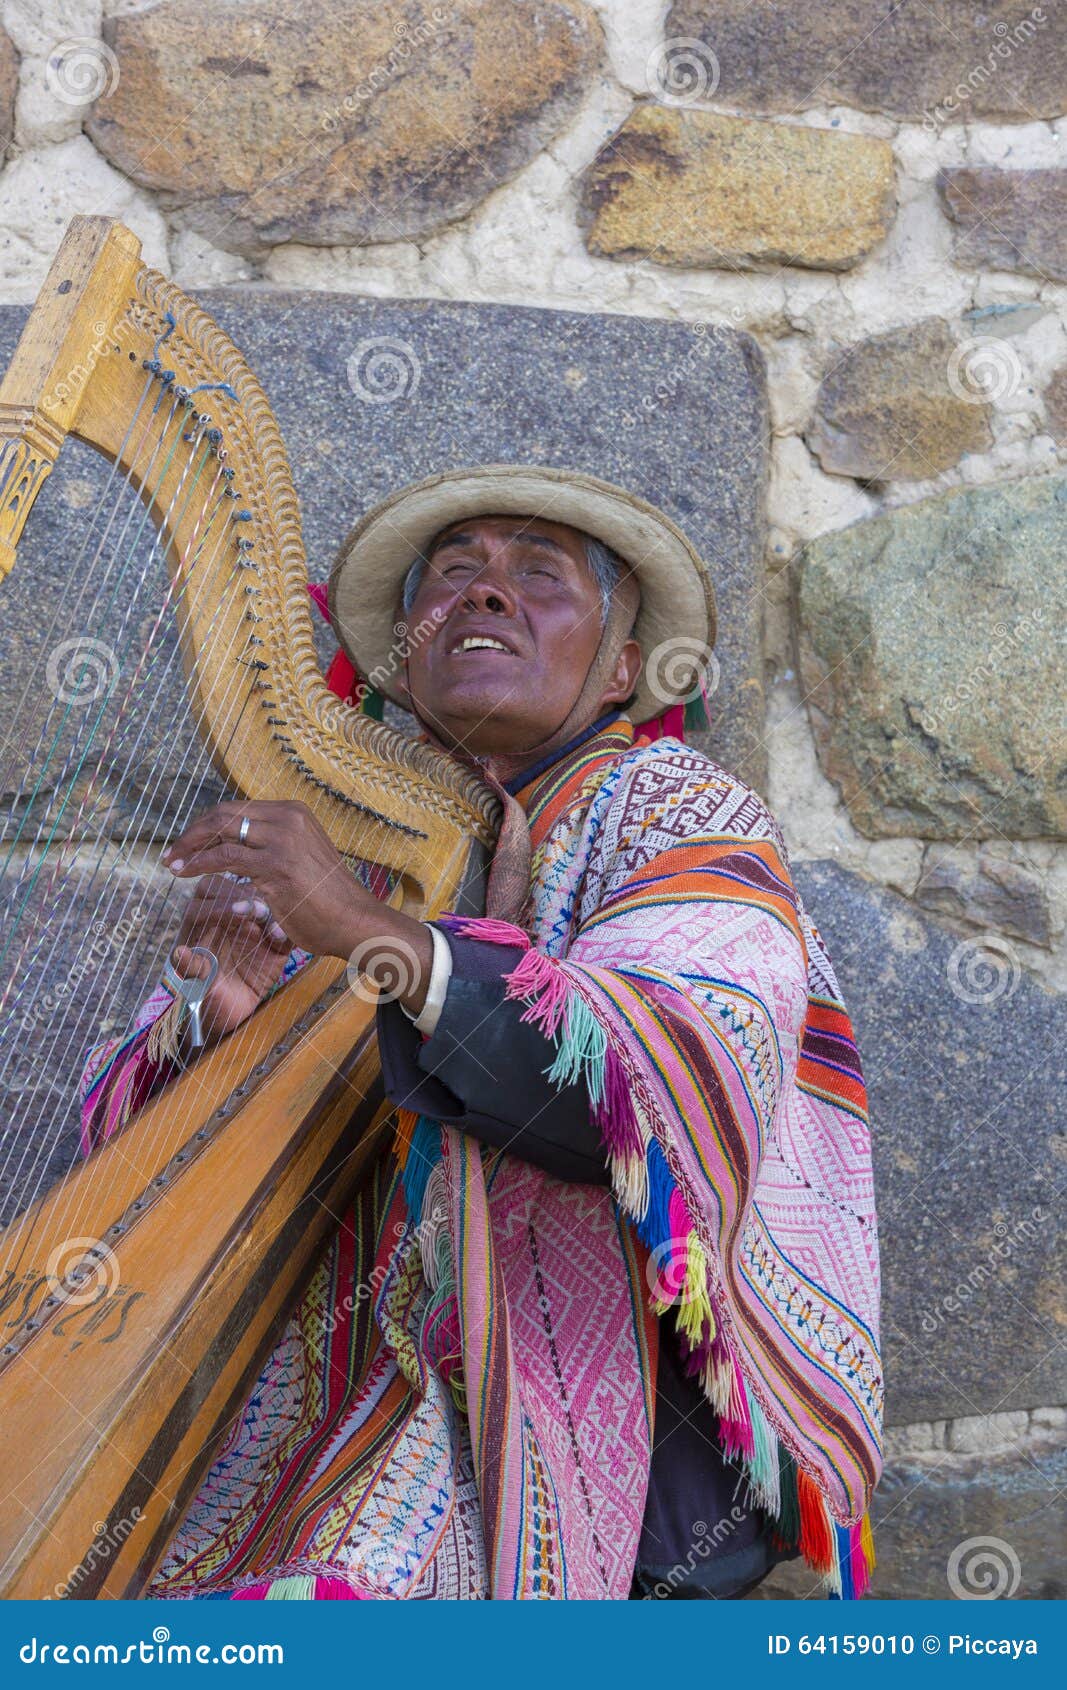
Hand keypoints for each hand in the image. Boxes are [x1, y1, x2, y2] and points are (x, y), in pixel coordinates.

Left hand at [161, 800, 433, 1013]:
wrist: (354, 920)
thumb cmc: (328, 898)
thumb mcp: (302, 856)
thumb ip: (273, 846)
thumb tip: (236, 848)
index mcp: (293, 812)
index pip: (237, 808)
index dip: (207, 824)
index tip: (189, 841)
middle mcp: (287, 819)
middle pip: (224, 814)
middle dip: (193, 832)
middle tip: (173, 851)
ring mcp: (282, 841)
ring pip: (221, 832)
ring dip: (190, 847)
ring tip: (172, 863)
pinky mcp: (275, 866)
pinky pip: (225, 860)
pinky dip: (200, 864)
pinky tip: (186, 873)